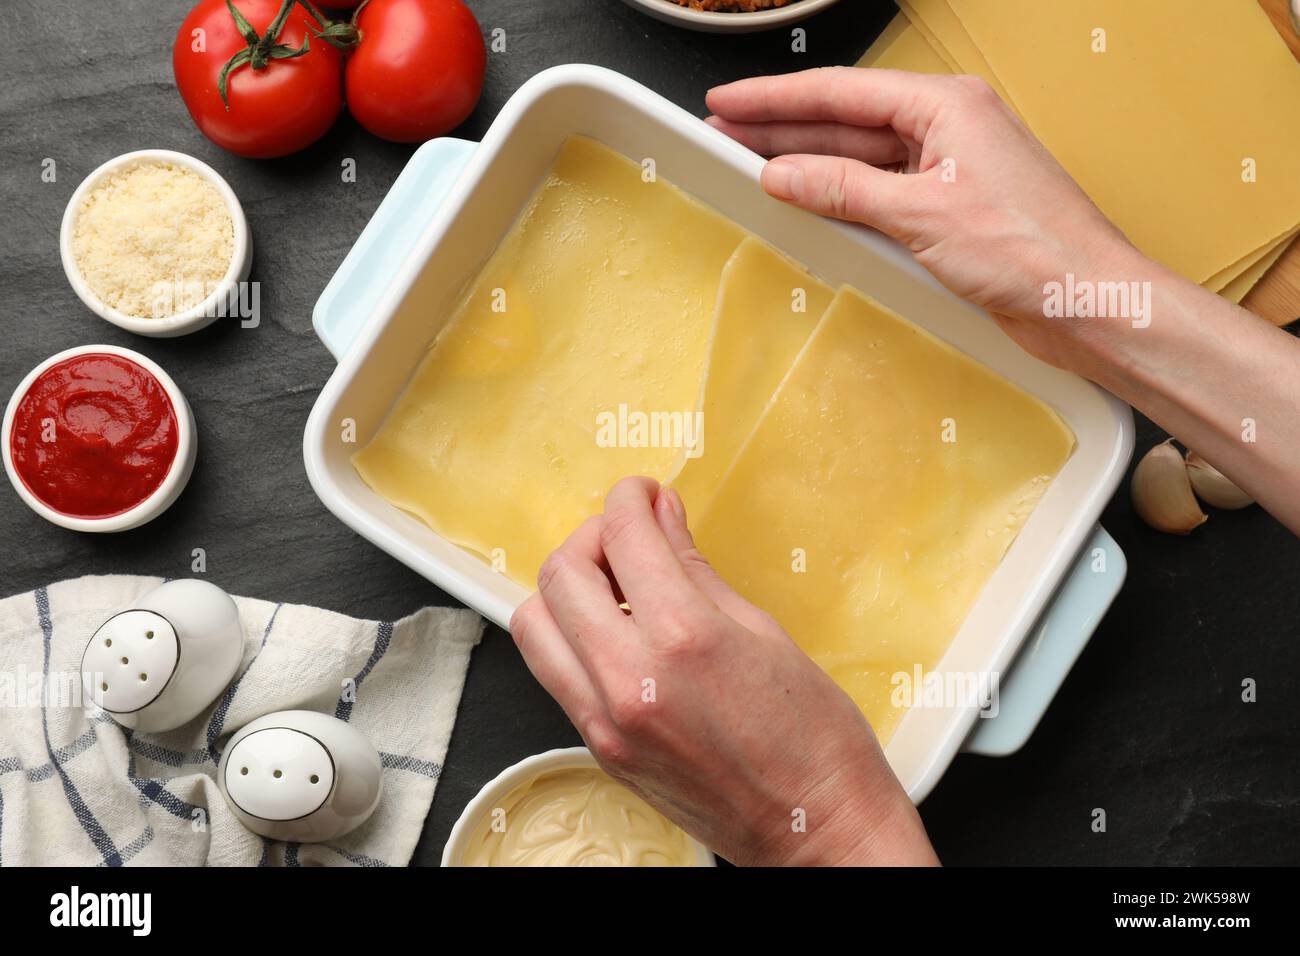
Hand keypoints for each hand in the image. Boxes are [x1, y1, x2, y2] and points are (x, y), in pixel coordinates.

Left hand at [510, 477, 937, 865]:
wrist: (816, 832)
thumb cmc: (815, 741)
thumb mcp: (765, 633)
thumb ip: (696, 570)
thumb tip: (663, 519)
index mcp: (684, 639)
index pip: (624, 538)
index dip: (628, 499)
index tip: (641, 494)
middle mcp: (630, 680)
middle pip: (561, 575)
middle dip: (591, 537)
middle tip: (628, 535)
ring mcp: (606, 722)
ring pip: (535, 625)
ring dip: (566, 589)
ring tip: (613, 585)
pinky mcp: (600, 750)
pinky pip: (555, 672)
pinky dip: (571, 636)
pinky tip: (615, 632)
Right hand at [706, 67, 1299, 534]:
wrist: (1088, 304)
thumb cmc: (1031, 250)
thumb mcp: (921, 214)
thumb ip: (844, 190)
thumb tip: (782, 175)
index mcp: (946, 105)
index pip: (840, 92)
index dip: (775, 97)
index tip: (726, 100)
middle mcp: (947, 129)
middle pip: (845, 121)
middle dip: (780, 128)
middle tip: (721, 132)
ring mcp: (948, 171)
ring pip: (859, 159)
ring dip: (805, 163)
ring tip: (746, 166)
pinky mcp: (950, 212)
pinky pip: (878, 195)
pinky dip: (838, 199)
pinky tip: (804, 203)